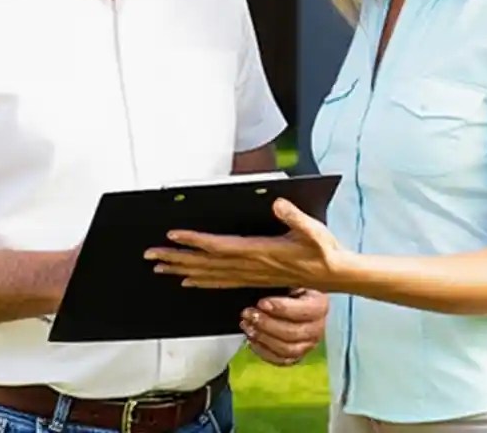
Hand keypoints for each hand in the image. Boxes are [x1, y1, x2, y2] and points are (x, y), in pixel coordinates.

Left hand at [144, 198, 348, 290]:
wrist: (334, 275)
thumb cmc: (323, 250)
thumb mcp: (314, 229)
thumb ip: (295, 216)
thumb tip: (277, 203)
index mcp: (261, 251)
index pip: (220, 246)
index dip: (195, 241)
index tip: (173, 235)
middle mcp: (251, 266)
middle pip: (206, 263)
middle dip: (178, 258)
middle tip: (152, 254)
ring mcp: (250, 275)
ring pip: (209, 275)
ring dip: (183, 271)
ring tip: (160, 267)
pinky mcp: (253, 280)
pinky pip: (221, 283)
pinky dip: (201, 281)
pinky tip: (187, 282)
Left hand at [242, 289, 327, 365]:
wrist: (296, 301)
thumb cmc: (292, 287)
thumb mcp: (291, 279)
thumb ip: (283, 281)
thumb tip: (266, 281)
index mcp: (320, 305)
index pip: (303, 311)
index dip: (281, 308)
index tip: (261, 303)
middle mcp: (318, 328)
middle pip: (292, 333)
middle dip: (266, 324)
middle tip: (248, 314)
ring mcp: (308, 344)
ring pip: (286, 349)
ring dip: (263, 338)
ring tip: (247, 326)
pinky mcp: (297, 355)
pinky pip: (280, 360)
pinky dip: (263, 351)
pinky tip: (251, 339)